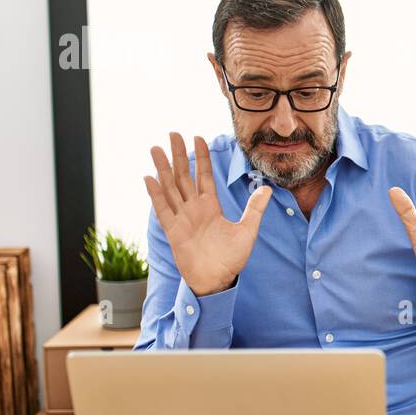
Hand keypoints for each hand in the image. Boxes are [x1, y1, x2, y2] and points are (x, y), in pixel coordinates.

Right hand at [143, 133, 270, 296]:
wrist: (218, 281)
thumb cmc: (231, 259)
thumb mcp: (247, 230)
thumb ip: (254, 209)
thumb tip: (266, 189)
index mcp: (210, 206)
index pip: (203, 176)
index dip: (201, 157)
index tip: (198, 138)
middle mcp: (194, 209)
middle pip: (183, 176)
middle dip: (177, 155)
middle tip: (172, 134)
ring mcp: (182, 218)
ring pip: (170, 188)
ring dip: (162, 168)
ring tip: (155, 148)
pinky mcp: (173, 231)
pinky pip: (163, 209)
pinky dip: (156, 194)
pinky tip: (149, 178)